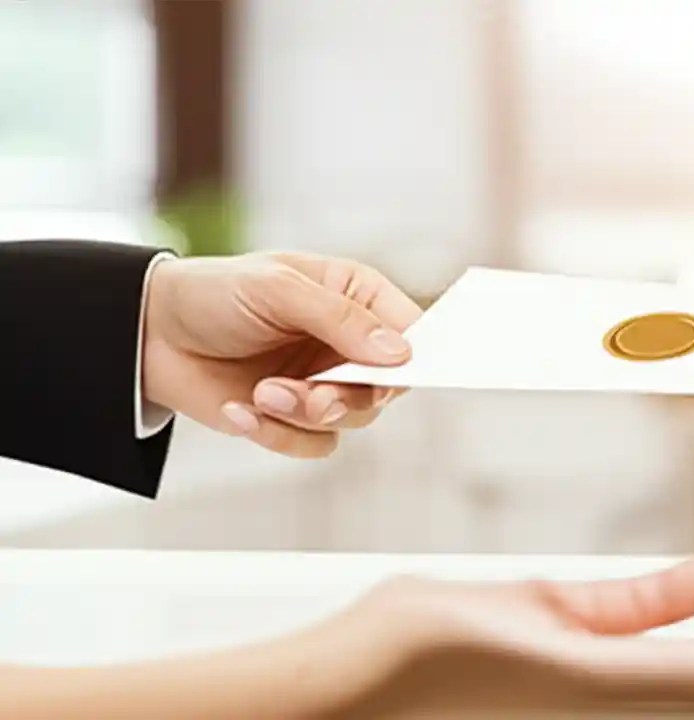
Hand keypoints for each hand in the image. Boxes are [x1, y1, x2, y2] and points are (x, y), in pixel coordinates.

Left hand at [142, 252, 421, 456]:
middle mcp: (348, 343)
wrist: (147, 333)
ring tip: (261, 395)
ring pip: (351, 420)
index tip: (395, 374)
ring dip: (305, 415)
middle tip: (311, 399)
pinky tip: (239, 410)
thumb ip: (340, 319)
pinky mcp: (293, 416)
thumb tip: (399, 353)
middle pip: (386, 387)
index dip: (414, 356)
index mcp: (356, 297)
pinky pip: (313, 444)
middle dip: (348, 398)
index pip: (412, 331)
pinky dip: (277, 435)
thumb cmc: (214, 293)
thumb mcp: (278, 290)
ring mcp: (323, 381)